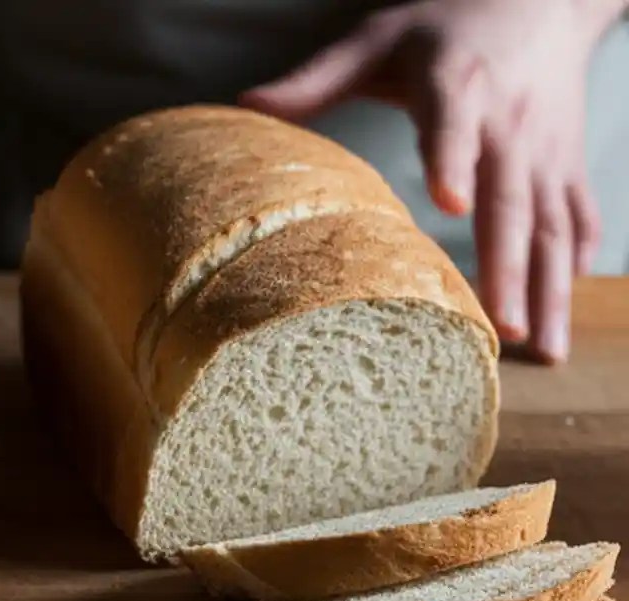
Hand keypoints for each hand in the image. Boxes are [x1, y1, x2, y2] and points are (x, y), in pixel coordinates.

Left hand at [242, 0, 624, 362]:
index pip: (453, 124)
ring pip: (552, 220)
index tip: (447, 202)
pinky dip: (575, 255)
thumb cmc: (445, 25)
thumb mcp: (378, 39)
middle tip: (505, 327)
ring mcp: (544, 147)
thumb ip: (316, 77)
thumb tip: (245, 103)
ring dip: (550, 284)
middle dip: (509, 265)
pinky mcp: (566, 160)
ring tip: (542, 346)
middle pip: (511, 198)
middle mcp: (506, 122)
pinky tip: (565, 299)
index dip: (452, 159)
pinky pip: (577, 212)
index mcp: (454, 85)